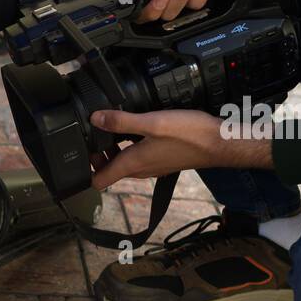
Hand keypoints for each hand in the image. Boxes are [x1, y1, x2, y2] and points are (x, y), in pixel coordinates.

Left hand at [89, 109, 272, 188]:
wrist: (221, 142)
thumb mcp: (152, 123)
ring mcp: (151, 166)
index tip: (79, 151)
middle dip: (97, 154)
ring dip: (114, 148)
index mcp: (132, 164)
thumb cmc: (190, 135)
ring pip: (123, 162)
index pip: (98, 181)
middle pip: (108, 170)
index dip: (84, 169)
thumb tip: (95, 119)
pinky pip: (138, 156)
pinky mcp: (162, 159)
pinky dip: (131, 146)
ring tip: (113, 126)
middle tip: (95, 132)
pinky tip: (137, 128)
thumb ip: (122, 122)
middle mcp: (139, 170)